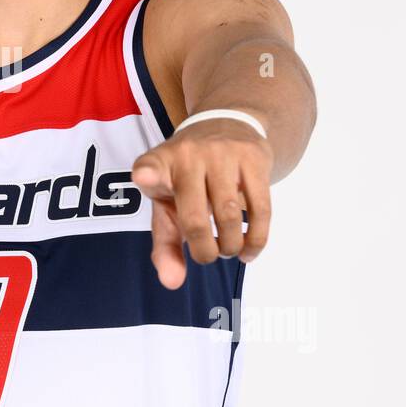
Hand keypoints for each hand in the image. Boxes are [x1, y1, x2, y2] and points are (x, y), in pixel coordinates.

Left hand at [131, 117, 272, 288]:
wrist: (226, 124)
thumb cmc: (187, 176)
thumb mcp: (167, 202)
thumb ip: (165, 244)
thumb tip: (172, 282)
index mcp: (159, 163)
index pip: (149, 167)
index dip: (147, 174)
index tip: (144, 177)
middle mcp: (188, 154)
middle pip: (194, 215)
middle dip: (204, 250)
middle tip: (208, 256)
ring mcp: (223, 153)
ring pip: (230, 213)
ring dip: (230, 244)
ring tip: (227, 250)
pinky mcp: (253, 158)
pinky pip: (261, 208)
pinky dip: (257, 238)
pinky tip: (248, 250)